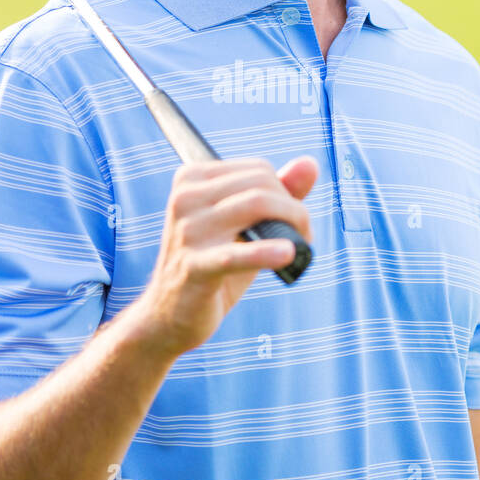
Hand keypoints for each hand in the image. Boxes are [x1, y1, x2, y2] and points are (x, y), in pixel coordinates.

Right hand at [136, 155, 317, 358]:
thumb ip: (277, 193)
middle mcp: (185, 198)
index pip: (258, 170)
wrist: (169, 316)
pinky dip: (266, 253)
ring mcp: (187, 231)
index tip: (294, 223)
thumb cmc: (213, 264)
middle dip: (294, 211)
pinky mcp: (193, 266)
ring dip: (292, 229)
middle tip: (304, 238)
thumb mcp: (244, 226)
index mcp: (191, 178)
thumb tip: (310, 163)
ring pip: (256, 207)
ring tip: (298, 250)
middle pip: (261, 186)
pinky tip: (287, 255)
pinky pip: (237, 253)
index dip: (287, 194)